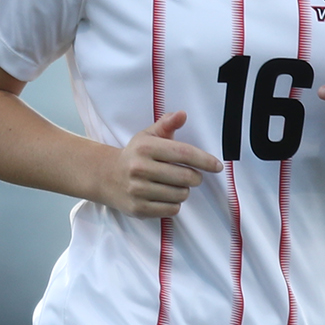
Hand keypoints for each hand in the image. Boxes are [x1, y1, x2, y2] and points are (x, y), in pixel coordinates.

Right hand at [97, 111, 222, 218]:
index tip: (217, 166)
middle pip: (186, 177)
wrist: (107, 177)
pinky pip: (171, 209)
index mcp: (145, 148)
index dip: (205, 160)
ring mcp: (138, 190)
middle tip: (192, 175)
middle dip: (195, 177)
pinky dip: (174, 204)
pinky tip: (165, 196)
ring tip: (174, 185)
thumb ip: (166, 125)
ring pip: (180, 195)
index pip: (183, 153)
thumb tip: (182, 114)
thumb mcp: (148, 136)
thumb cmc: (135, 155)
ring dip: (184, 191)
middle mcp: (140, 168)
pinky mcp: (138, 208)